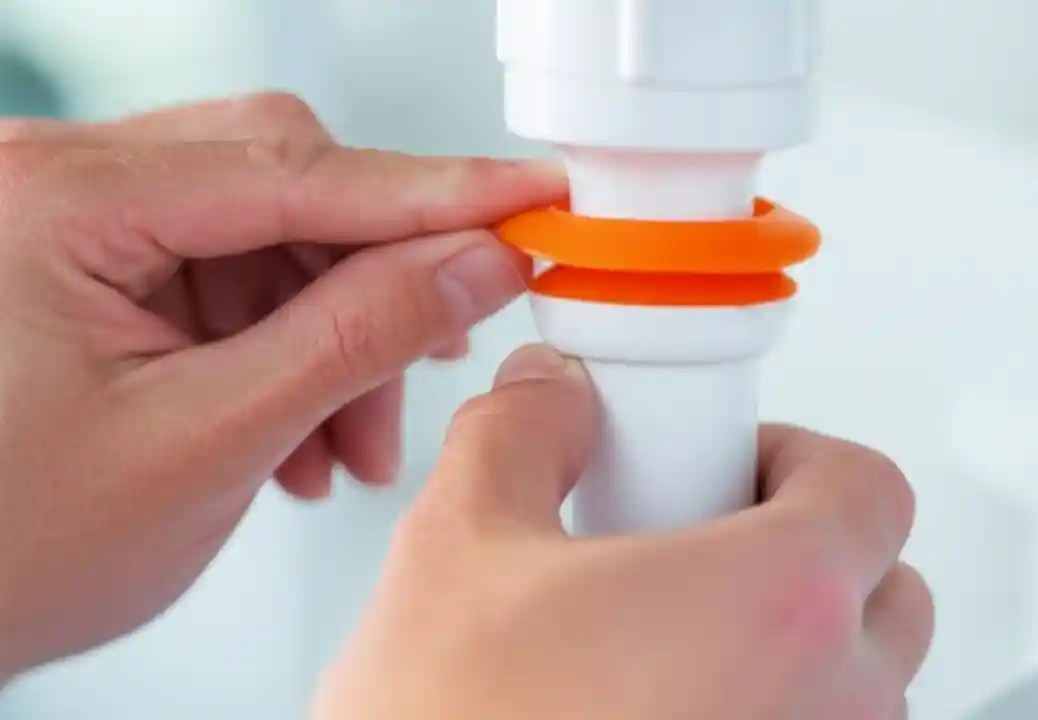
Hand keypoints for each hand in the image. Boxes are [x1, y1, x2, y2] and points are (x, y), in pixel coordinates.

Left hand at [0, 94, 563, 678]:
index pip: (296, 169)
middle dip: (374, 285)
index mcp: (55, 200)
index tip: (527, 200)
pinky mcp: (91, 261)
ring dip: (333, 334)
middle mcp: (53, 181)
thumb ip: (355, 338)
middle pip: (287, 185)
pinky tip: (299, 426)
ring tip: (346, 442)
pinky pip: (230, 272)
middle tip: (435, 355)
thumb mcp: (208, 441)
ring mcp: (69, 219)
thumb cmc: (4, 547)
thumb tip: (472, 267)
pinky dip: (286, 346)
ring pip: (271, 234)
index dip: (435, 192)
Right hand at [313, 345, 932, 719]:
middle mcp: (833, 712)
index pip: (871, 489)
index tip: (735, 467)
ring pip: (863, 698)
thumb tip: (548, 394)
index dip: (802, 459)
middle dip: (810, 560)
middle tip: (703, 559)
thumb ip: (520, 434)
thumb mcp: (456, 549)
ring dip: (798, 662)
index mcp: (782, 606)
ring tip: (672, 658)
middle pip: (887, 596)